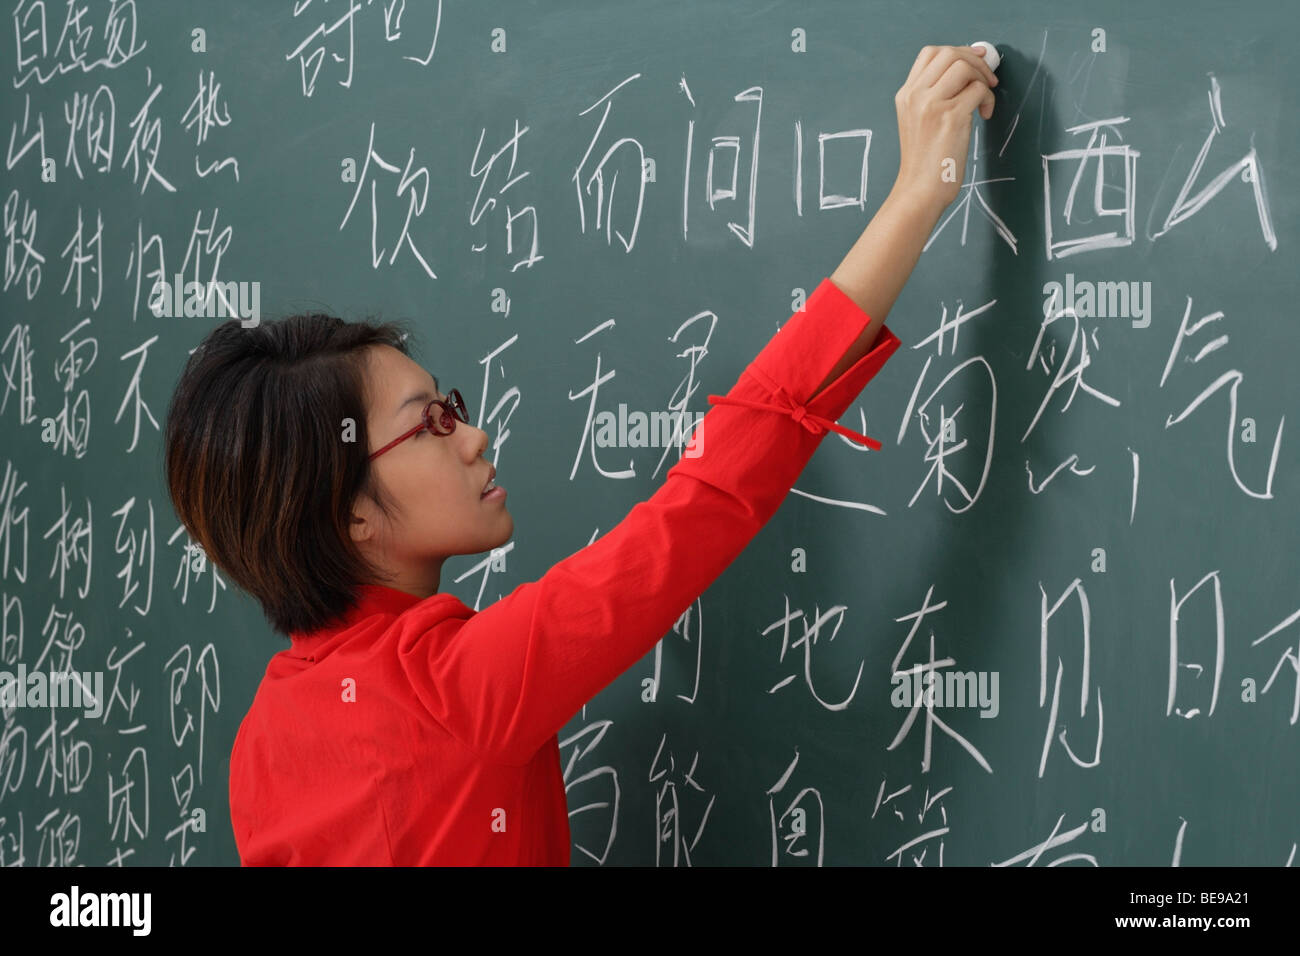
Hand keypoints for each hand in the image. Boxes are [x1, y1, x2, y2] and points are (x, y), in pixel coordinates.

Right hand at [891, 45, 997, 212]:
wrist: (920, 190)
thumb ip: (932, 97)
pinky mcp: (950, 117)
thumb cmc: (925, 161)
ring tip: (983, 99)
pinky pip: (978, 90)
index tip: (975, 60)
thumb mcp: (917, 121)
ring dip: (982, 77)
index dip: (958, 51)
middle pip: (949, 53)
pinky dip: (987, 99)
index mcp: (906, 95)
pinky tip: (984, 115)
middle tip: (987, 78)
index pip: (931, 53)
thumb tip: (966, 71)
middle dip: (975, 61)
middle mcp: (915, 96)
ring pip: (964, 66)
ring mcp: (931, 105)